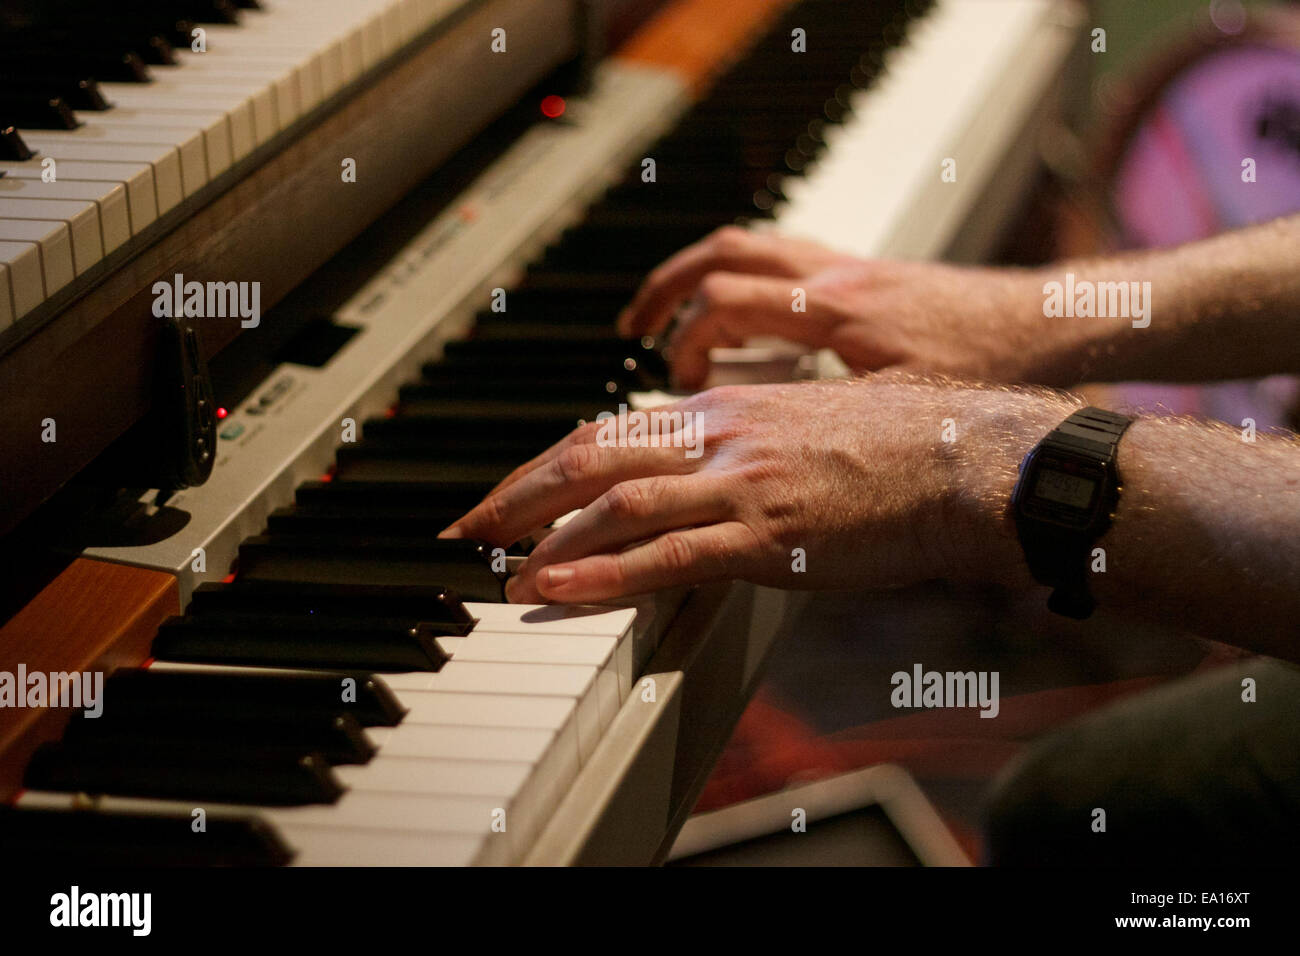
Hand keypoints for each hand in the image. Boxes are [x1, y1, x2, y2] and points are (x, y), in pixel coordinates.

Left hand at [441, 377, 1079, 602]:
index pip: (615, 428)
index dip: (553, 459)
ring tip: (496, 565)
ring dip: (544, 535)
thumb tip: (699, 481)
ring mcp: (742, 483)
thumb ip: (744, 450)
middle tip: (471, 524)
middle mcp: (722, 436)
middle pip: (594, 454)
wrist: (964, 458)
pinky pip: (666, 554)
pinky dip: (603, 574)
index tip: (514, 488)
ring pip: (617, 501)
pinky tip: (557, 590)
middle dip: (521, 491)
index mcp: (729, 411)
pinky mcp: (767, 533)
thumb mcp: (805, 432)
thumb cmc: (897, 449)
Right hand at [617, 226, 1066, 388]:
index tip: (682, 387)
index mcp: (833, 311)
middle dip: (664, 293)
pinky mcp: (861, 270)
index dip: (686, 346)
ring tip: (664, 312)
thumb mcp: (898, 416)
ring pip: (747, 243)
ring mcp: (846, 267)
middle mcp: (832, 276)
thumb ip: (822, 432)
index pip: (724, 303)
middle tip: (634, 332)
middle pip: (720, 256)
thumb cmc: (984, 377)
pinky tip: (737, 309)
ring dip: (695, 273)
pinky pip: (780, 252)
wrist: (1043, 334)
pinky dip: (741, 273)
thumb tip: (757, 468)